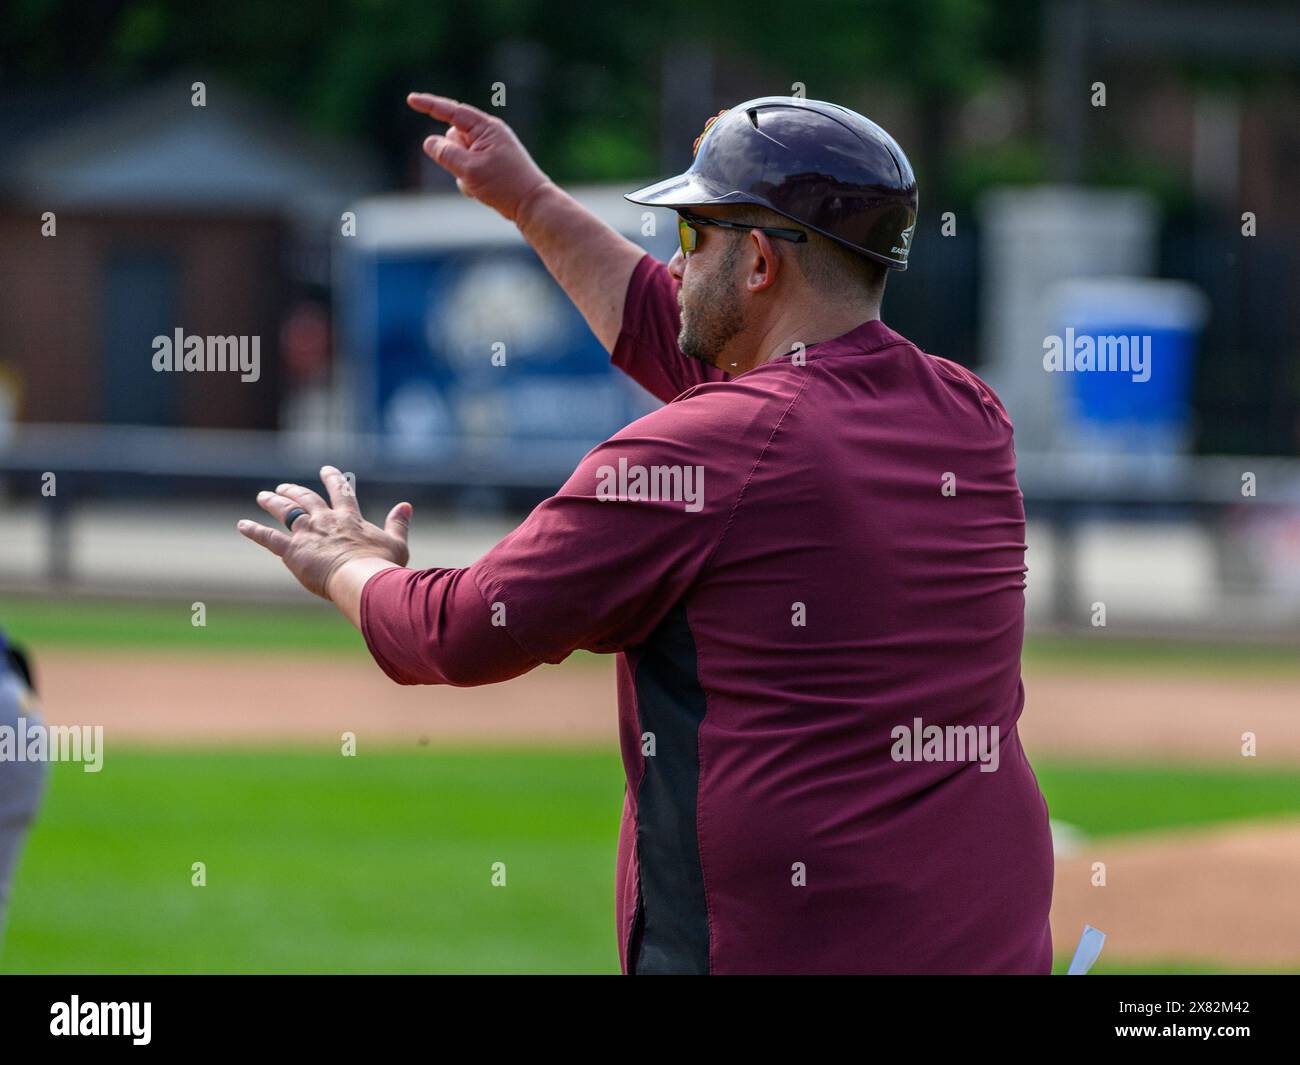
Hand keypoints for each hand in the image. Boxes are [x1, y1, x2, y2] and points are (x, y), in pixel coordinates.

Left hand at [237, 466, 411, 599]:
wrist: (362, 579)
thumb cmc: (382, 566)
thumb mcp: (397, 543)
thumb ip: (398, 523)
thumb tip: (406, 505)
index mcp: (350, 518)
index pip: (341, 492)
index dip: (333, 479)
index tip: (326, 469)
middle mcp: (326, 520)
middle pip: (306, 499)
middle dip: (295, 490)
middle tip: (284, 486)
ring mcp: (308, 534)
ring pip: (286, 511)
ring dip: (274, 502)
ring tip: (264, 496)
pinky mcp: (293, 551)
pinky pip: (269, 538)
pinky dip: (255, 531)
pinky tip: (242, 524)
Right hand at [407, 91, 552, 221]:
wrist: (532, 204)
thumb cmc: (504, 185)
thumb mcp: (469, 169)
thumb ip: (445, 153)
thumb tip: (429, 141)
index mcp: (486, 128)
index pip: (452, 112)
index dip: (430, 106)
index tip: (411, 99)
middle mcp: (488, 134)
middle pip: (453, 137)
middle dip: (453, 155)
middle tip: (473, 171)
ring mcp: (489, 149)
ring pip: (458, 156)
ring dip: (461, 173)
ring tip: (482, 185)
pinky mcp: (490, 164)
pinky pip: (467, 169)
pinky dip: (469, 181)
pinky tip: (484, 191)